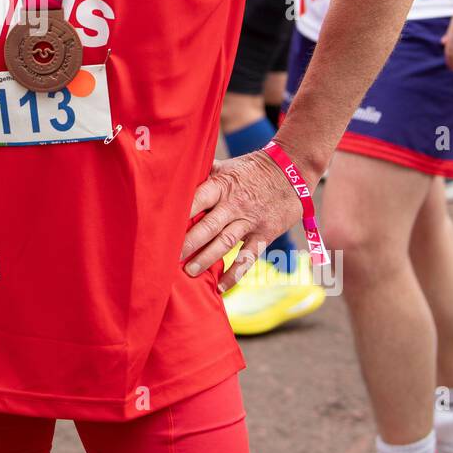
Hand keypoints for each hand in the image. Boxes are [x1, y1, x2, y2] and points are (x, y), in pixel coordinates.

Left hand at [181, 149, 304, 290]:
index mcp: (221, 185)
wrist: (292, 170)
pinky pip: (249, 256)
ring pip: (225, 242)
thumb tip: (172, 172)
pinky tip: (221, 286)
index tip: (160, 226)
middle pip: (208, 226)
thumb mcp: (226, 166)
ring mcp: (250, 221)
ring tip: (189, 271)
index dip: (179, 213)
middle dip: (188, 242)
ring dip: (206, 258)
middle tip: (169, 256)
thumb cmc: (251, 169)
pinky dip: (235, 273)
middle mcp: (234, 204)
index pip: (197, 199)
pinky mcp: (265, 234)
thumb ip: (203, 173)